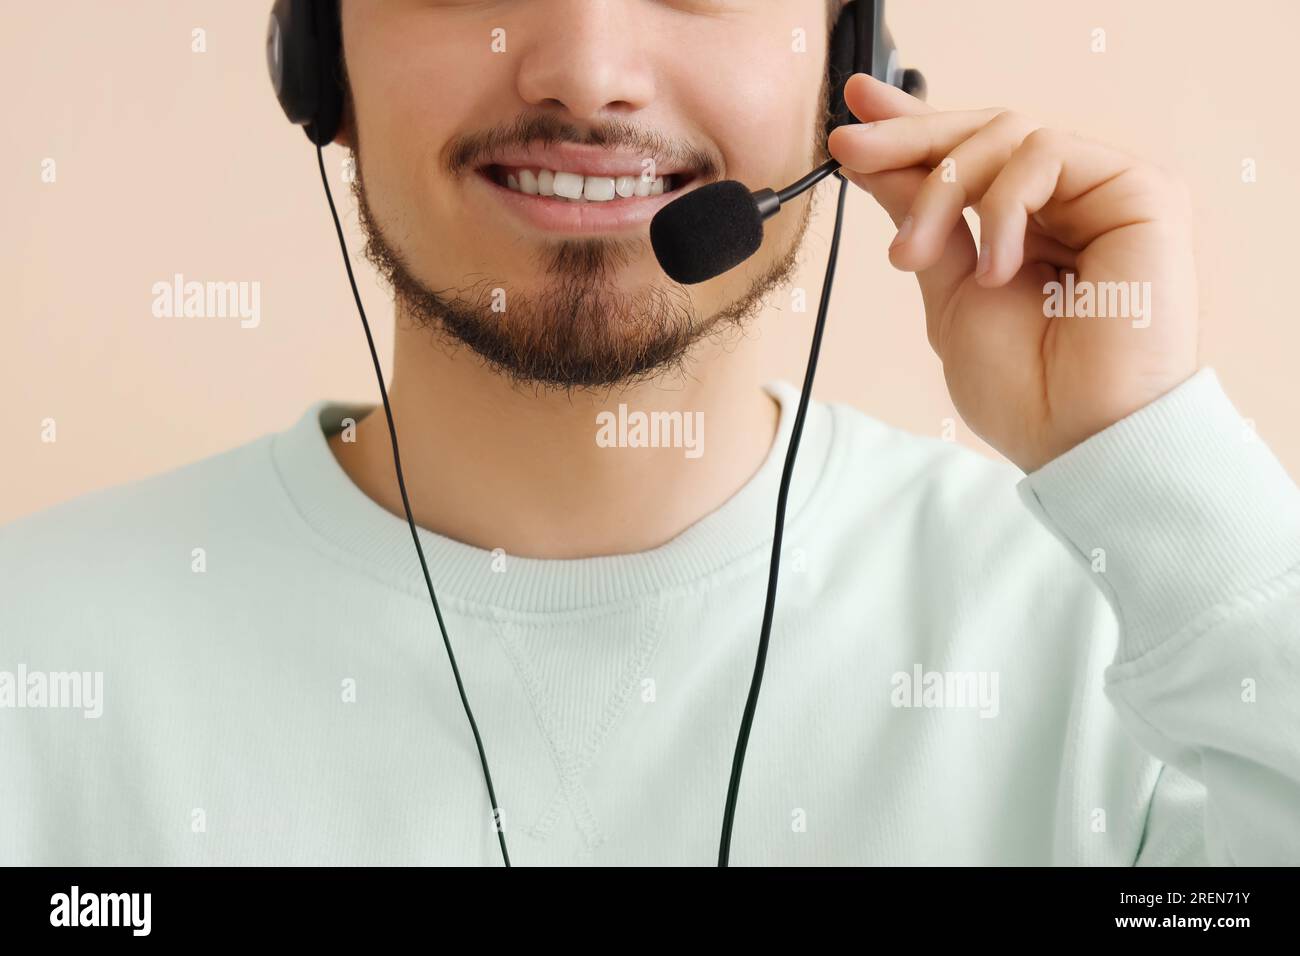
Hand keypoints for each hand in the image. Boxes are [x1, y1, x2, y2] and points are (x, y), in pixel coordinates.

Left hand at [827, 73, 1199, 471]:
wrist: (1078, 440)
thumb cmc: (1025, 389)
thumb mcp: (948, 293)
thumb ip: (922, 222)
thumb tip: (875, 162)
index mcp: (1029, 225)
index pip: (971, 156)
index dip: (913, 127)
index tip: (853, 111)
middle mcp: (1071, 201)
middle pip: (985, 131)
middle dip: (908, 136)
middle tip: (849, 146)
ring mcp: (1107, 192)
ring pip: (1007, 135)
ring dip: (942, 189)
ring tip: (914, 255)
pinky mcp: (1143, 191)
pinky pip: (1048, 154)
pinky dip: (1004, 205)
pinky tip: (996, 268)